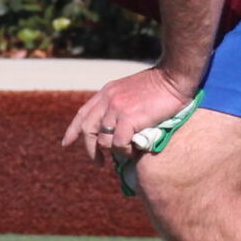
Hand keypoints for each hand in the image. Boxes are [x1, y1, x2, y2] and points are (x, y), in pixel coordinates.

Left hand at [62, 66, 194, 164]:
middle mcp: (108, 100)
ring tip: (124, 156)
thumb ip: (121, 104)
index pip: (83, 113)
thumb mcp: (132, 90)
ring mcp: (116, 109)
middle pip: (87, 130)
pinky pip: (118, 144)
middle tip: (99, 163)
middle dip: (90, 150)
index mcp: (107, 92)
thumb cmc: (161, 85)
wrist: (174, 77)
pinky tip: (133, 151)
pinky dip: (124, 151)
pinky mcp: (128, 118)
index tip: (66, 143)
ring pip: (103, 140)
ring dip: (112, 153)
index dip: (73, 130)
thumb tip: (118, 126)